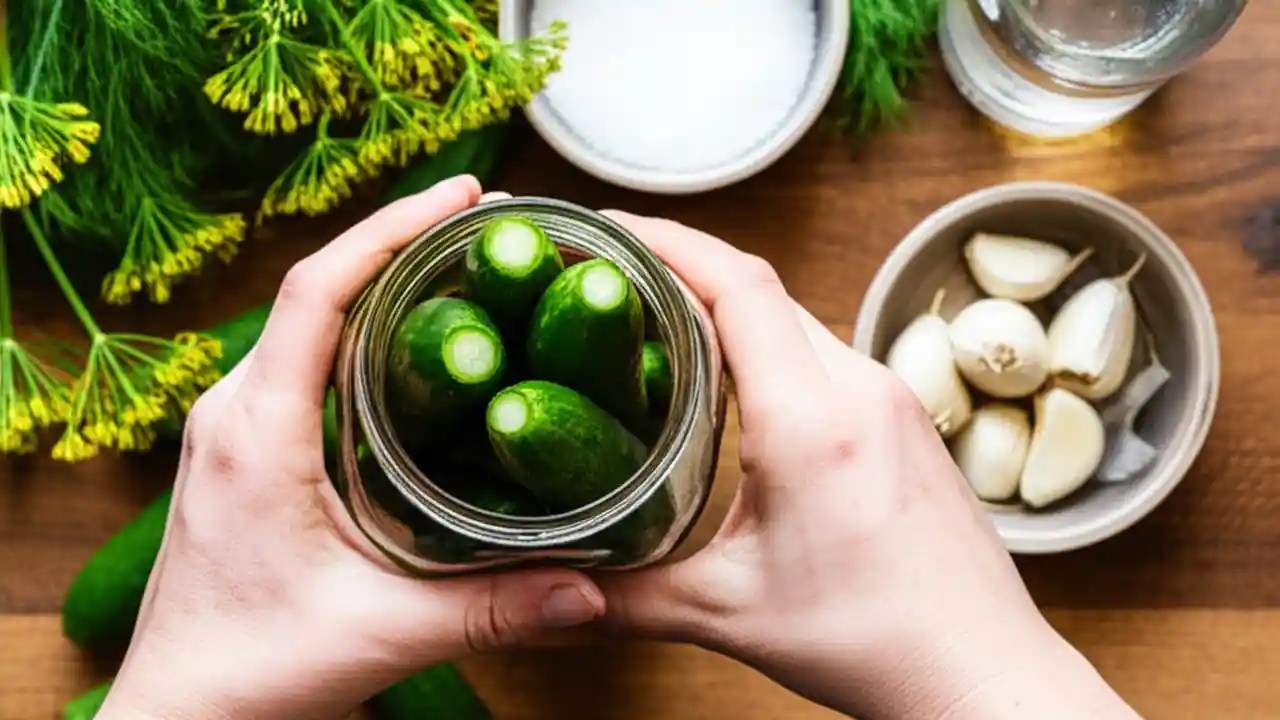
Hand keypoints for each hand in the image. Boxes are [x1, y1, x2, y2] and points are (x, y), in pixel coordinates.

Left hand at [99, 177, 605, 719]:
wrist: (183, 710)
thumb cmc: (254, 667)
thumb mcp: (382, 631)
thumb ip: (492, 608)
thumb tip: (595, 589)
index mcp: (258, 430)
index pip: (319, 292)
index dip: (391, 229)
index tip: (463, 193)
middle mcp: (235, 409)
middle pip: (319, 288)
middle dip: (402, 241)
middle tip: (490, 222)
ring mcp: (234, 424)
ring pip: (310, 320)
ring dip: (382, 279)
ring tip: (465, 261)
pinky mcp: (244, 444)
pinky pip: (303, 356)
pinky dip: (362, 326)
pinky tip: (418, 339)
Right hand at [597, 213, 1138, 719]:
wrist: (979, 670)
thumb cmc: (873, 642)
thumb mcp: (729, 615)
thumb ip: (629, 595)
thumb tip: (553, 585)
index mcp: (812, 423)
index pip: (737, 285)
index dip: (665, 241)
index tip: (604, 230)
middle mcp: (859, 389)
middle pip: (759, 288)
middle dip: (678, 265)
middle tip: (606, 275)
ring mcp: (891, 396)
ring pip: (792, 317)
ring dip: (724, 305)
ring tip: (652, 318)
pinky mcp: (903, 416)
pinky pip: (823, 351)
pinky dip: (766, 343)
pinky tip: (729, 376)